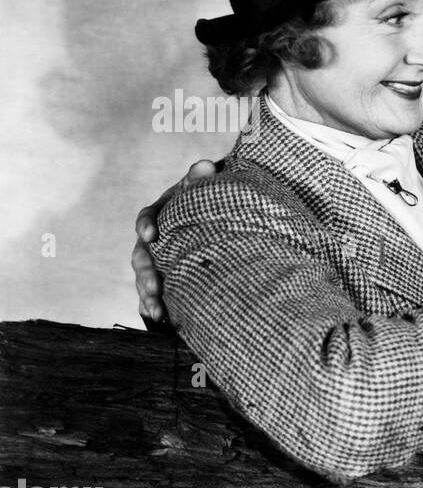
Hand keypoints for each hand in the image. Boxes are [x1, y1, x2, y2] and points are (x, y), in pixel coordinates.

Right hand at [134, 159, 216, 324]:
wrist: (215, 217)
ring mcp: (155, 262)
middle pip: (142, 257)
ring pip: (145, 279)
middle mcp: (151, 241)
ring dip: (148, 296)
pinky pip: (154, 296)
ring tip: (157, 311)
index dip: (147, 225)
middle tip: (155, 286)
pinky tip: (161, 323)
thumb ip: (201, 177)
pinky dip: (154, 308)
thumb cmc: (204, 200)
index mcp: (159, 215)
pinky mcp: (164, 280)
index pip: (147, 217)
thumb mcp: (202, 186)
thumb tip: (206, 165)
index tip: (151, 234)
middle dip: (147, 272)